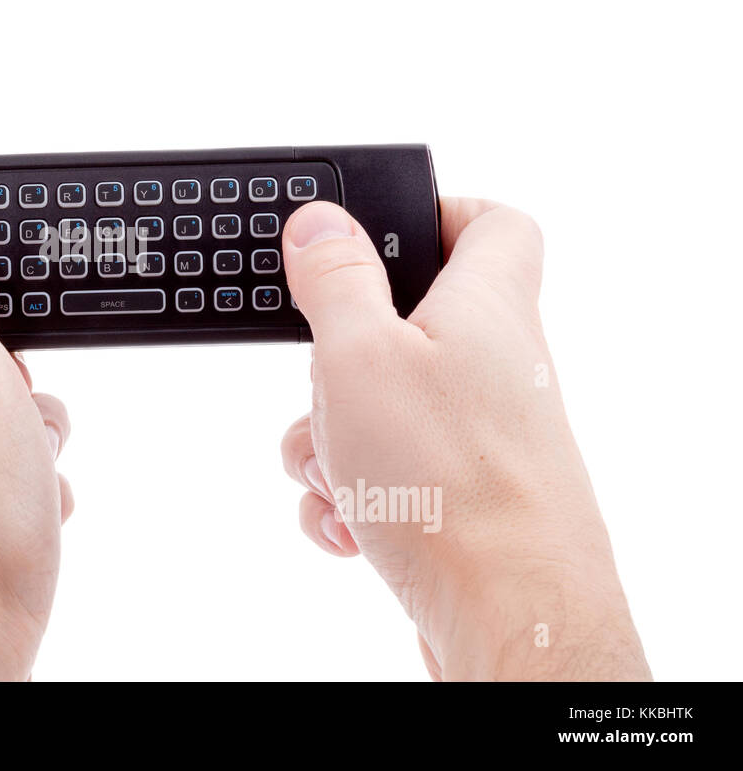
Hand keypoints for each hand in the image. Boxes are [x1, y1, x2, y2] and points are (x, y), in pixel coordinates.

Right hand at [279, 198, 649, 680]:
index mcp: (485, 306)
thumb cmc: (450, 483)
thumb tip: (321, 222)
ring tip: (340, 472)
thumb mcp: (360, 356)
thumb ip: (337, 279)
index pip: (491, 221)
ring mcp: (478, 435)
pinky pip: (386, 474)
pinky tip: (352, 524)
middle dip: (337, 358)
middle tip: (323, 380)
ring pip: (381, 408)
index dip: (434, 211)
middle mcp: (492, 366)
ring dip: (331, 438)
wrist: (508, 618)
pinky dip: (353, 494)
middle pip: (405, 325)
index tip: (373, 230)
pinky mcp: (458, 496)